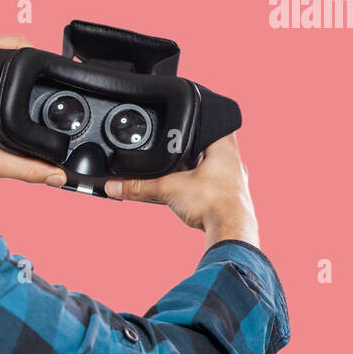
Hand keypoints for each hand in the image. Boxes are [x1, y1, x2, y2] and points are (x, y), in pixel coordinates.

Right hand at [104, 132, 259, 248]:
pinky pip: (216, 188)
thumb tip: (116, 185)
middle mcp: (235, 163)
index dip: (198, 120)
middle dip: (194, 149)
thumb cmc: (214, 203)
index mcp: (226, 148)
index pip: (214, 122)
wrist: (231, 232)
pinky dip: (203, 189)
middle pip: (213, 146)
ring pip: (215, 168)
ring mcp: (236, 182)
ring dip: (199, 171)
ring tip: (181, 174)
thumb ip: (139, 186)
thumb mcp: (167, 189)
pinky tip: (192, 196)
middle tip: (178, 149)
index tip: (185, 124)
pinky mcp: (233, 201)